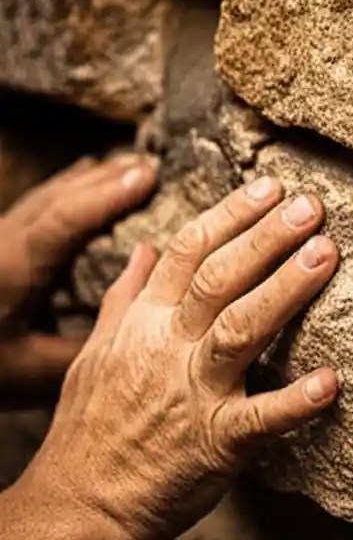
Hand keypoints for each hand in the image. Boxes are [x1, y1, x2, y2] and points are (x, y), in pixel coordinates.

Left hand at [0, 155, 157, 400]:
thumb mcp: (27, 372)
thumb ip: (83, 352)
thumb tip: (139, 334)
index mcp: (12, 268)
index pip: (65, 219)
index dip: (108, 197)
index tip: (147, 178)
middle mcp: (2, 243)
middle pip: (58, 196)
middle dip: (107, 178)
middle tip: (152, 167)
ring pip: (46, 196)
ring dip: (90, 180)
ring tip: (130, 167)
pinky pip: (38, 206)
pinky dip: (70, 190)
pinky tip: (85, 183)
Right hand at [17, 177, 340, 539]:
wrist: (78, 506)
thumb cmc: (91, 430)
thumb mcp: (96, 354)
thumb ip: (126, 298)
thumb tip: (145, 249)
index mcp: (144, 324)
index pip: (188, 252)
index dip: (232, 215)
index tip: (271, 186)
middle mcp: (168, 349)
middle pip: (220, 278)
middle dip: (266, 236)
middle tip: (312, 205)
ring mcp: (193, 394)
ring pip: (241, 329)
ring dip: (285, 290)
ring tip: (326, 253)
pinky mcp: (216, 442)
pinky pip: (261, 418)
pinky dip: (296, 401)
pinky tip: (332, 381)